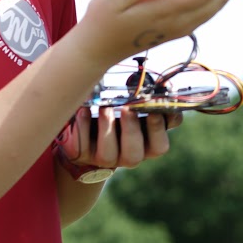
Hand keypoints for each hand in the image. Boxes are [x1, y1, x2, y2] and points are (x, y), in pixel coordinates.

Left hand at [58, 105, 183, 170]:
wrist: (91, 132)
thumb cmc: (121, 114)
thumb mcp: (137, 107)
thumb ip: (149, 99)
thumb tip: (162, 84)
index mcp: (146, 146)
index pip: (159, 146)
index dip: (158, 129)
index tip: (154, 108)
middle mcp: (128, 156)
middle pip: (134, 155)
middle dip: (131, 130)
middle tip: (127, 109)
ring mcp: (104, 159)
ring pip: (107, 155)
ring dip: (106, 129)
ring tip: (104, 107)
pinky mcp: (82, 155)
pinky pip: (81, 146)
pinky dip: (82, 127)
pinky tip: (83, 110)